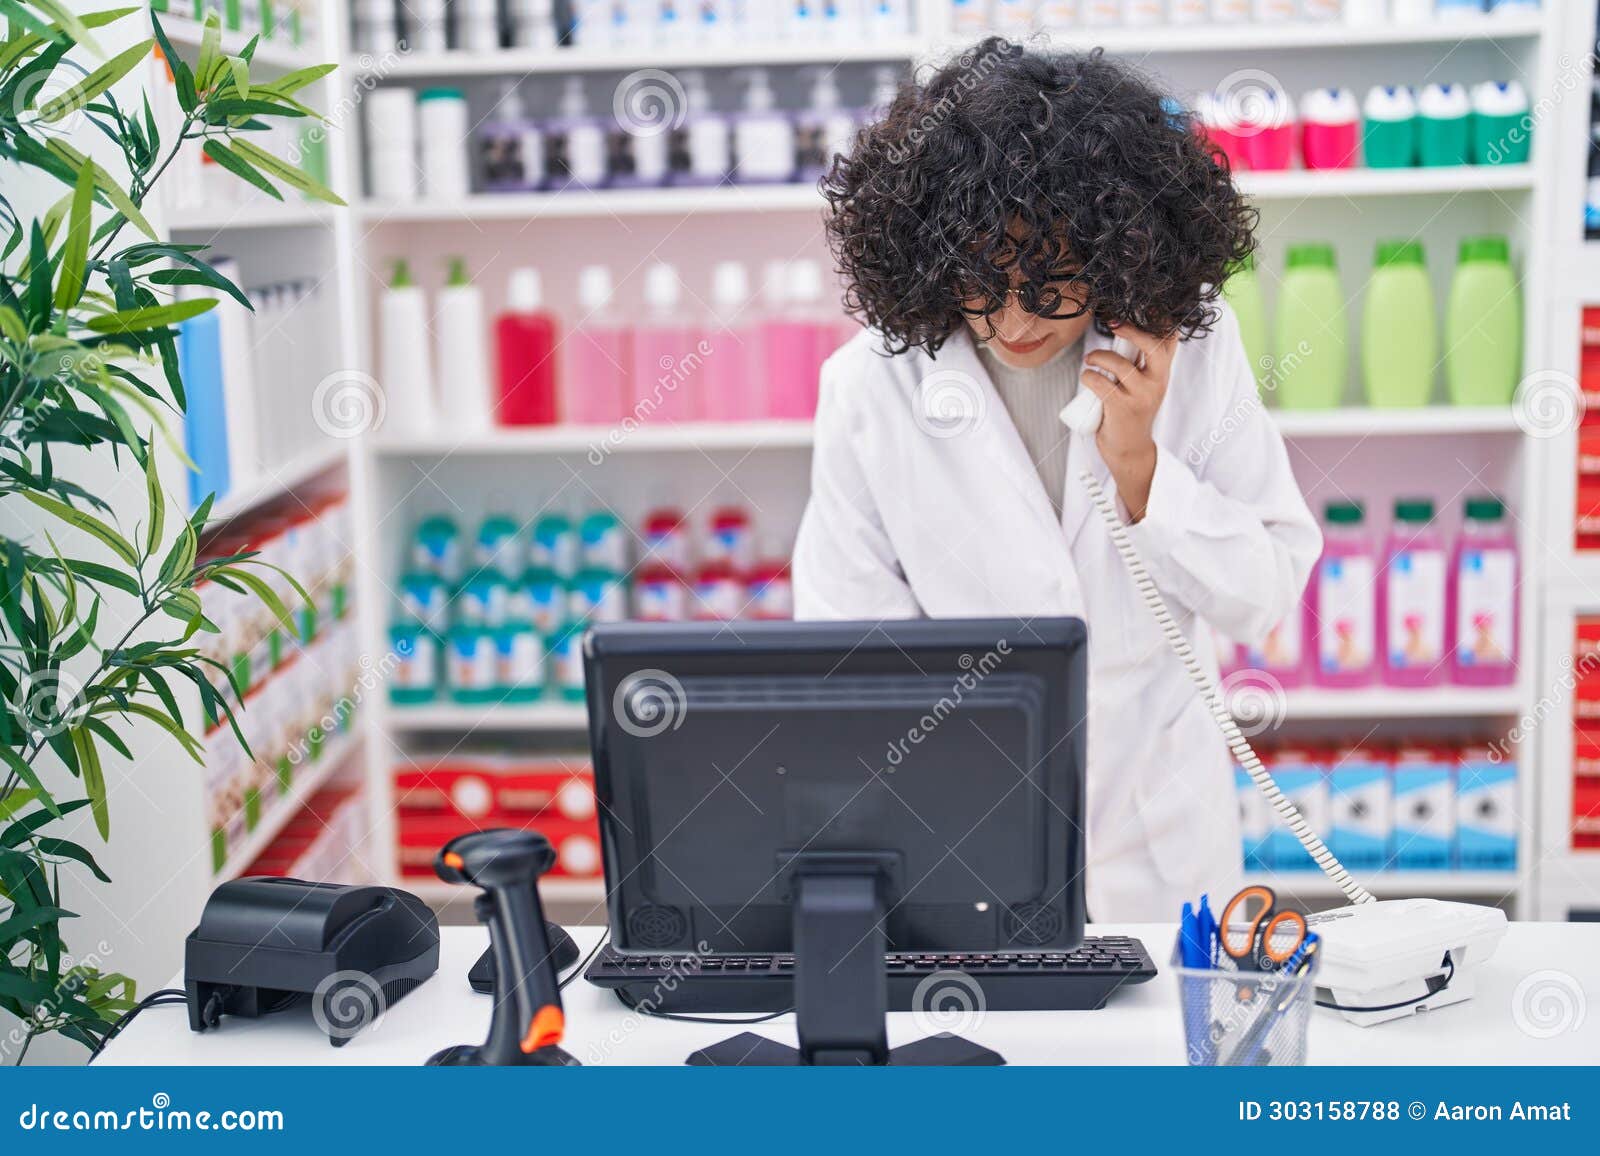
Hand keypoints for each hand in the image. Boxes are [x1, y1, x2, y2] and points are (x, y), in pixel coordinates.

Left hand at [1080, 324, 1177, 521]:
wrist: (1129, 449)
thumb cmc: (1131, 412)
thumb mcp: (1143, 384)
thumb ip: (1140, 361)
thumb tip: (1123, 328)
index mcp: (1162, 372)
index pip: (1170, 339)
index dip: (1161, 319)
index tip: (1144, 307)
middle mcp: (1157, 382)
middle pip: (1153, 345)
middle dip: (1131, 330)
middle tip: (1113, 324)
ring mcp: (1141, 396)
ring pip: (1119, 365)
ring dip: (1098, 357)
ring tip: (1090, 360)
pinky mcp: (1122, 408)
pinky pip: (1101, 383)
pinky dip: (1088, 376)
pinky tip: (1087, 377)